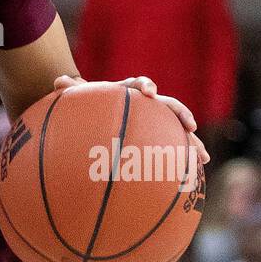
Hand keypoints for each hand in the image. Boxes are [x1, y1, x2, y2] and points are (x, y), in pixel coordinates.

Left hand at [53, 74, 209, 165]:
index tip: (149, 93)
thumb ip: (71, 90)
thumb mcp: (78, 98)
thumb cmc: (88, 104)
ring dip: (191, 141)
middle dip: (181, 114)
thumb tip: (57, 81)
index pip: (140, 84)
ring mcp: (155, 122)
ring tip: (203, 158)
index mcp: (128, 92)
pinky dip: (182, 161)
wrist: (96, 111)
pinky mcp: (157, 139)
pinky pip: (172, 149)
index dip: (146, 86)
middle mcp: (147, 105)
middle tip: (190, 126)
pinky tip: (192, 180)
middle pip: (169, 106)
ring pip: (177, 130)